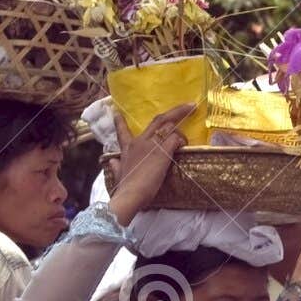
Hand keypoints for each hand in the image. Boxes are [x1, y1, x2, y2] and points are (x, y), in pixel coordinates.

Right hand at [108, 103, 193, 224]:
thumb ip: (116, 166)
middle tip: (189, 105)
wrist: (130, 194)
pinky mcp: (162, 151)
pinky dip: (182, 140)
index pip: (123, 129)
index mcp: (128, 147)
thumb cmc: (125, 187)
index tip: (117, 112)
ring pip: (169, 126)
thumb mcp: (118, 174)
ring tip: (187, 136)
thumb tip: (112, 161)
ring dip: (181, 129)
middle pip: (158, 119)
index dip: (121, 120)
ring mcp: (151, 144)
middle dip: (176, 111)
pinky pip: (175, 138)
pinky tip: (183, 145)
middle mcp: (140, 141)